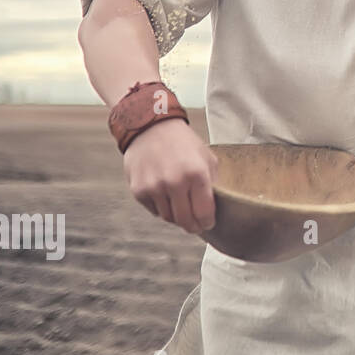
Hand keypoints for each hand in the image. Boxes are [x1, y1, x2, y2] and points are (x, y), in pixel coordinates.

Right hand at [122, 118, 218, 233]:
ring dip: (177, 217)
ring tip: (182, 208)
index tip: (208, 224)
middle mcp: (174, 182)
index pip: (204, 212)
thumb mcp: (207, 158)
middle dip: (193, 226)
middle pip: (185, 220)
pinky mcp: (139, 190)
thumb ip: (213, 183)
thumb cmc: (183, 143)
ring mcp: (154, 188)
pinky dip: (162, 208)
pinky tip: (167, 197)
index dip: (207, 222)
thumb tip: (216, 207)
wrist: (151, 127)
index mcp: (196, 174)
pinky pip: (154, 210)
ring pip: (168, 218)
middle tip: (196, 226)